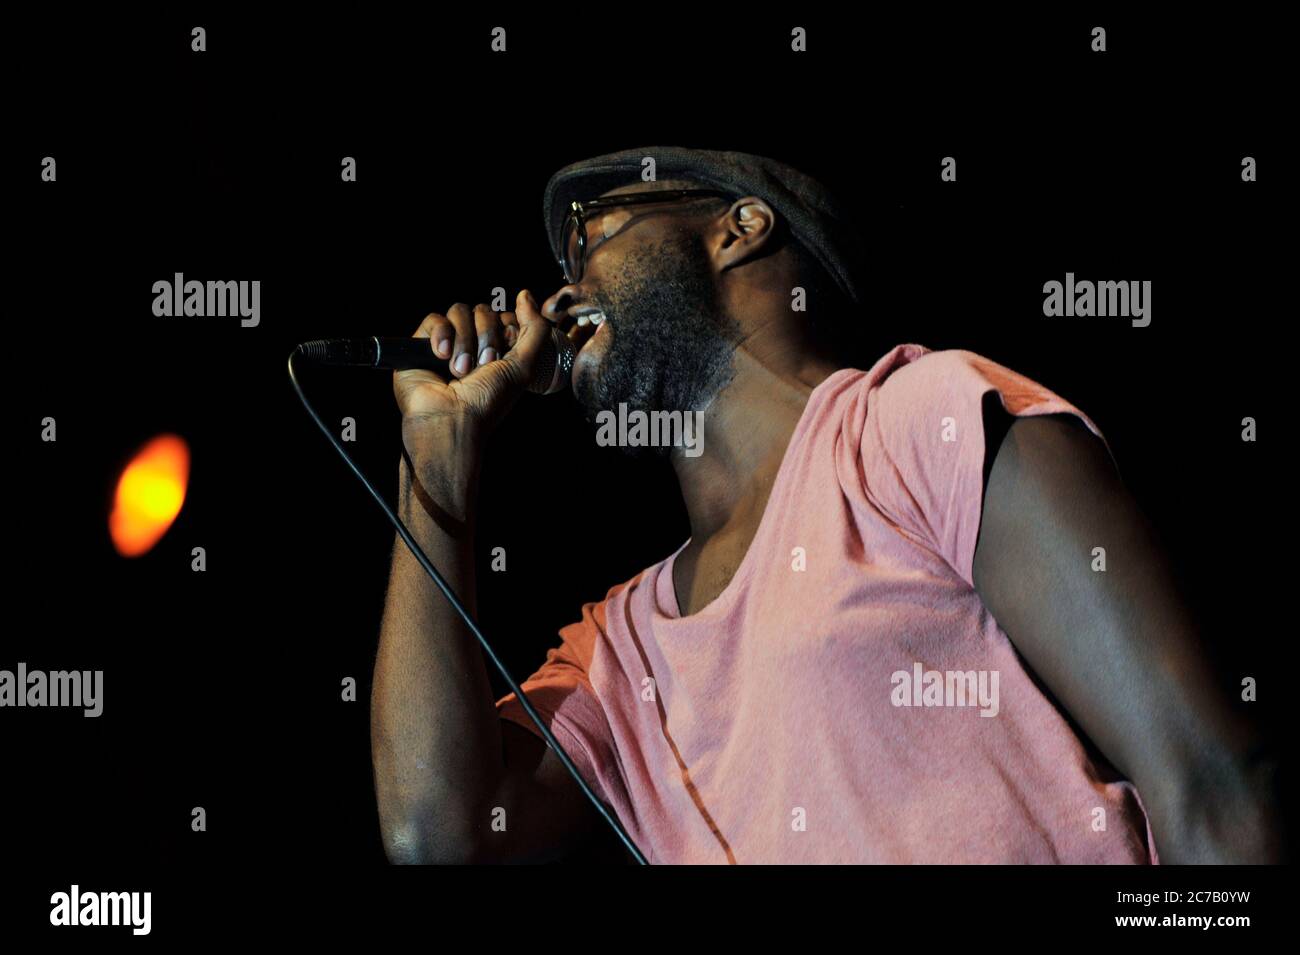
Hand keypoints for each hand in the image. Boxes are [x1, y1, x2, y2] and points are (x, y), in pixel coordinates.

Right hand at [394, 289, 551, 447]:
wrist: (450, 420)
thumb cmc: (486, 402)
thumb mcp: (524, 366)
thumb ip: (535, 329)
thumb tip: (526, 295)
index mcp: (498, 351)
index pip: (504, 316)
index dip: (507, 329)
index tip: (504, 354)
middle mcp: (473, 345)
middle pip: (483, 311)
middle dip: (486, 338)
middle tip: (482, 365)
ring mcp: (447, 343)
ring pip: (459, 312)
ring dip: (465, 341)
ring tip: (460, 369)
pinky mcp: (421, 343)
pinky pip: (434, 319)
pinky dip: (441, 335)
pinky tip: (441, 356)